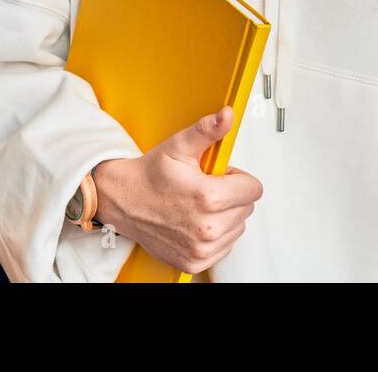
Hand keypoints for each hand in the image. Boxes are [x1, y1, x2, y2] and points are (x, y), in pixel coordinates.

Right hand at [91, 105, 261, 275]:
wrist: (123, 201)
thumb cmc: (150, 175)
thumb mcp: (180, 146)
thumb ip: (208, 130)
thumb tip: (227, 115)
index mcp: (209, 199)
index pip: (254, 189)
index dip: (236, 178)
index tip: (218, 176)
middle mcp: (207, 229)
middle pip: (247, 208)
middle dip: (231, 195)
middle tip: (204, 187)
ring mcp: (201, 249)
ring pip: (237, 227)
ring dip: (225, 216)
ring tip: (198, 205)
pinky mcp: (195, 262)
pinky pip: (225, 246)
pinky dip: (216, 234)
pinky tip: (195, 222)